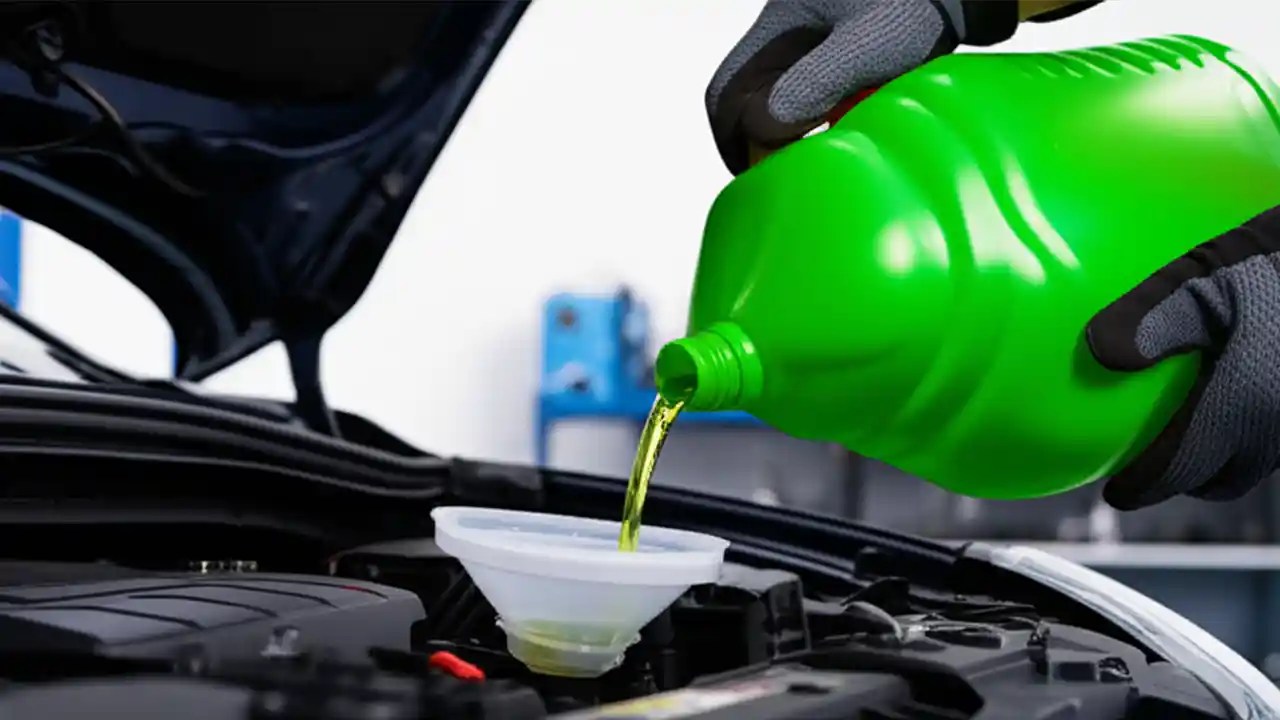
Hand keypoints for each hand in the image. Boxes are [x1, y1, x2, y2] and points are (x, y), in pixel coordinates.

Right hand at [706, 0, 1099, 174]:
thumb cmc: (914, 4)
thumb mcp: (864, 47)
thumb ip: (812, 85)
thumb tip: (768, 128)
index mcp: (776, 28)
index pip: (725, 93)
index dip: (733, 140)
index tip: (758, 173)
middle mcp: (782, 39)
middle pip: (745, 103)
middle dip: (759, 143)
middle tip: (785, 175)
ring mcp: (806, 50)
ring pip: (775, 105)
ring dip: (789, 136)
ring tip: (815, 156)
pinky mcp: (832, 62)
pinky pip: (808, 102)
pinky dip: (817, 124)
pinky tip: (843, 132)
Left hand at [1086, 206, 1279, 509]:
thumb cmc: (1278, 265)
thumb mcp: (1205, 279)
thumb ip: (1149, 319)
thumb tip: (1098, 351)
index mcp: (1240, 407)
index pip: (1180, 470)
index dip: (1143, 487)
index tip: (1116, 493)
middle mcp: (1276, 429)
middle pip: (1223, 478)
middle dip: (1185, 478)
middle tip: (1154, 461)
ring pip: (1259, 461)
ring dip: (1225, 457)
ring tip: (1194, 432)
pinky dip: (1256, 431)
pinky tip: (1241, 393)